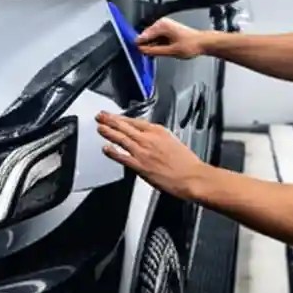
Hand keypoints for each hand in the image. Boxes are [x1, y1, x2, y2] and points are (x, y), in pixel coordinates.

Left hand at [96, 112, 210, 199]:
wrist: (192, 177)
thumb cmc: (187, 163)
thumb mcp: (173, 141)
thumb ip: (158, 137)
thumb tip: (147, 135)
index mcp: (158, 131)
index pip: (134, 121)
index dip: (121, 118)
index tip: (113, 115)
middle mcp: (149, 139)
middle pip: (125, 127)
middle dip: (110, 120)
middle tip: (100, 116)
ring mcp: (143, 152)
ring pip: (121, 139)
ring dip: (108, 132)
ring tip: (99, 128)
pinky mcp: (140, 166)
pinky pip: (122, 157)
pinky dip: (112, 152)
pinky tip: (105, 149)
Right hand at [136, 18, 207, 59]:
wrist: (203, 43)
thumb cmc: (192, 44)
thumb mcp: (171, 51)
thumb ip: (154, 51)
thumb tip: (142, 50)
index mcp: (162, 25)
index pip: (143, 36)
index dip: (139, 46)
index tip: (137, 53)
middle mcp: (162, 23)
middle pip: (146, 36)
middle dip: (146, 46)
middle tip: (149, 56)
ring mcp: (164, 26)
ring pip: (151, 38)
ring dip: (152, 46)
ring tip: (160, 53)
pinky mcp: (166, 30)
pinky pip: (156, 38)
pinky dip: (157, 45)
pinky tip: (162, 51)